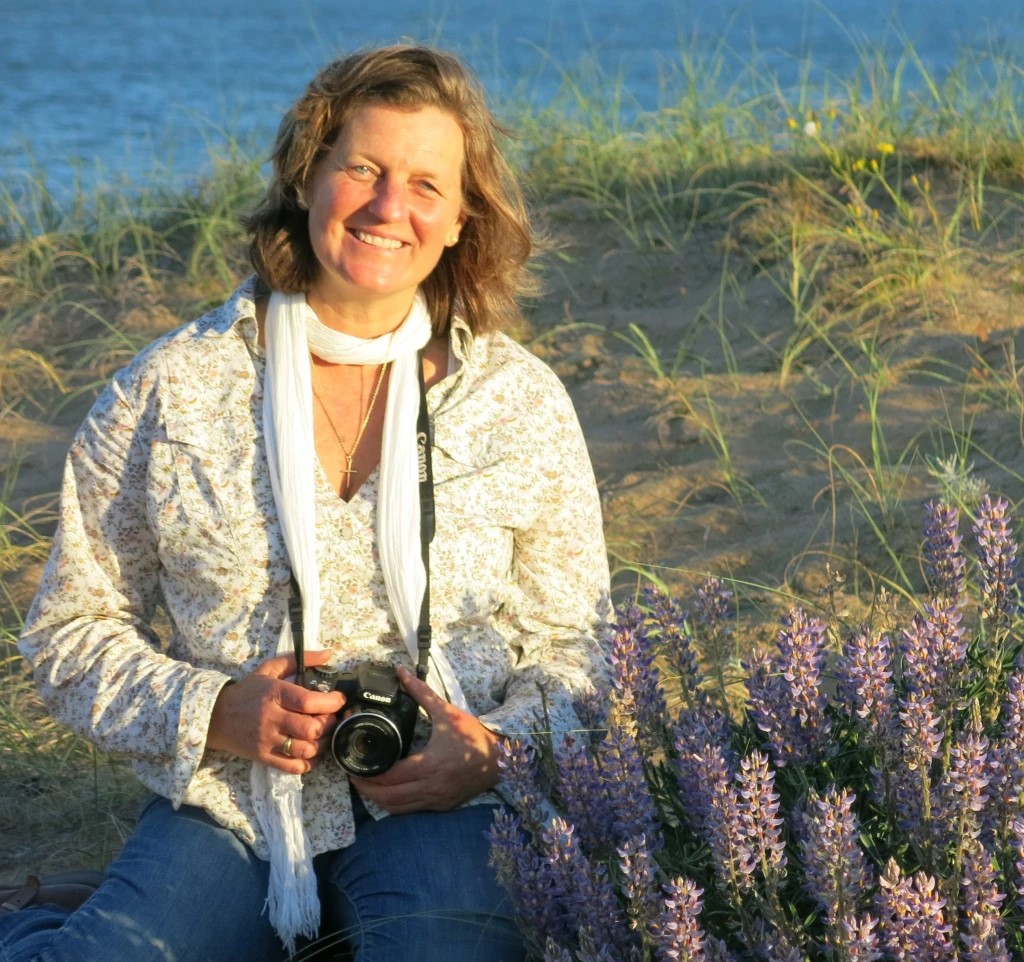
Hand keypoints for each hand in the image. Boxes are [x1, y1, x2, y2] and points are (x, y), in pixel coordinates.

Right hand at [206, 650, 344, 774]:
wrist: (216, 716)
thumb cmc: (248, 691)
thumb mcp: (270, 669)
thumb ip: (299, 659)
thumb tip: (328, 654)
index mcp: (274, 693)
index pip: (308, 701)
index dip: (331, 702)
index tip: (339, 699)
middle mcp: (271, 718)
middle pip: (311, 729)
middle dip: (329, 724)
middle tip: (331, 718)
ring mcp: (267, 740)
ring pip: (305, 749)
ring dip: (322, 744)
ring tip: (324, 734)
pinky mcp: (264, 757)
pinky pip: (293, 767)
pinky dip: (309, 762)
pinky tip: (312, 751)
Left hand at [350, 666, 500, 813]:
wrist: (501, 757)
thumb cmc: (474, 735)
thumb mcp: (447, 712)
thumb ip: (421, 692)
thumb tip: (401, 672)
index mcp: (431, 764)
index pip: (390, 776)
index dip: (367, 775)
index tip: (352, 766)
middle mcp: (432, 786)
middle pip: (388, 798)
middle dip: (366, 790)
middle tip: (353, 776)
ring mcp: (437, 800)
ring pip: (397, 809)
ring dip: (378, 800)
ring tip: (366, 785)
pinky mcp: (443, 806)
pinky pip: (411, 811)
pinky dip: (395, 805)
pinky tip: (388, 792)